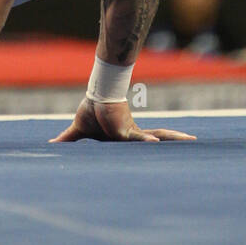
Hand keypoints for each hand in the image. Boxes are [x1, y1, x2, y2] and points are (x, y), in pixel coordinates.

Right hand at [49, 97, 195, 143]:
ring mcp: (131, 134)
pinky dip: (145, 142)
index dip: (159, 143)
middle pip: (159, 138)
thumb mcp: (79, 131)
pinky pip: (136, 139)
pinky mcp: (125, 131)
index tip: (173, 146)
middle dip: (176, 140)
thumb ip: (69, 139)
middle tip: (195, 140)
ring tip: (191, 139)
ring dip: (173, 138)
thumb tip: (51, 143)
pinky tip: (155, 145)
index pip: (146, 141)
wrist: (90, 98)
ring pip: (156, 138)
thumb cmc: (89, 110)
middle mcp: (133, 135)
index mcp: (126, 136)